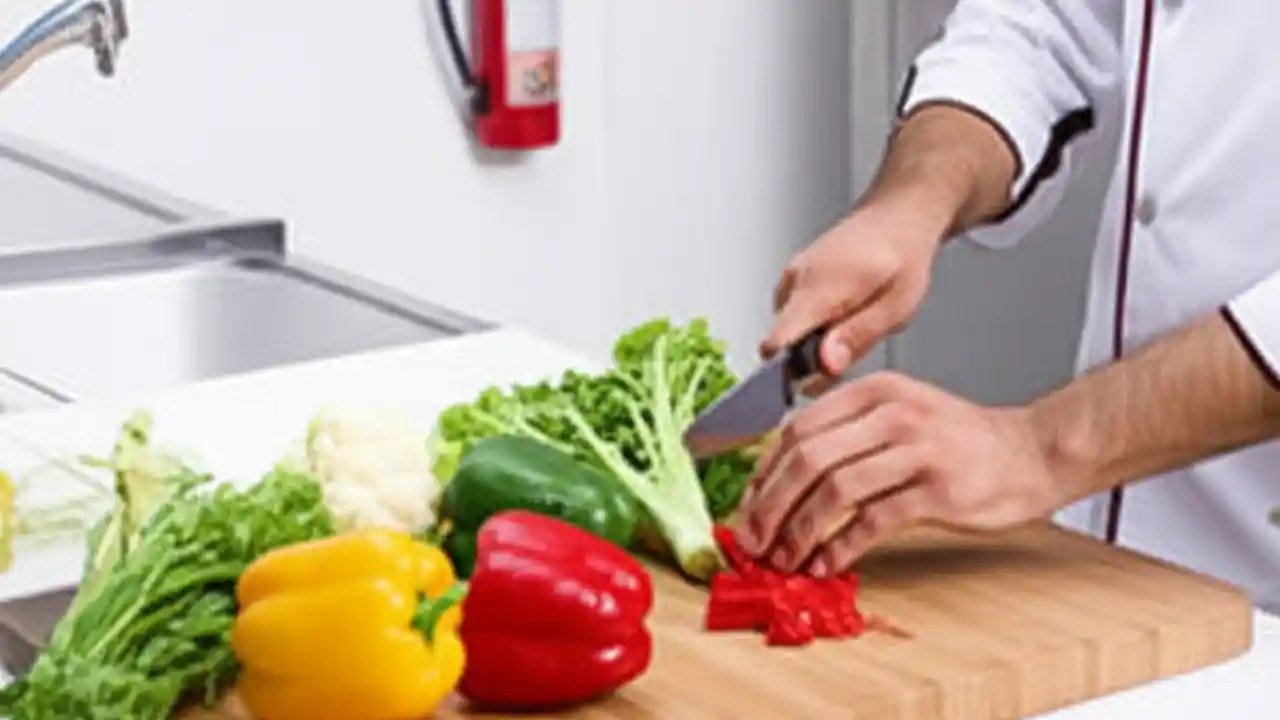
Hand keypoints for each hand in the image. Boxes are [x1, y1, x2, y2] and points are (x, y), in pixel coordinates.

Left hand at [734, 372, 1076, 576]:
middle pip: (808, 458)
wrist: (1031, 452)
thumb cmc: (959, 441)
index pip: (797, 427)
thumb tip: (780, 475)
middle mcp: (892, 414)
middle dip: (770, 504)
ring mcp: (917, 450)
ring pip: (835, 490)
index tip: (746, 504)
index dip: (763, 471)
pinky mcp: (938, 491)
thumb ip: (845, 434)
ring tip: (783, 558)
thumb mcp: (898, 415)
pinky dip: (841, 547)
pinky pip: (873, 521)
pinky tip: (825, 563)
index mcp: (873, 392)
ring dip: (799, 531)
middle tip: (752, 538)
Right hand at [761, 188, 953, 381]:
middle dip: (811, 360)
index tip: (808, 384)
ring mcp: (790, 277)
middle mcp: (795, 281)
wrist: (898, 216)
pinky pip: (792, 315)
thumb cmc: (902, 258)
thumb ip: (858, 336)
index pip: (778, 340)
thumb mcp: (896, 305)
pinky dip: (812, 325)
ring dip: (814, 342)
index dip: (786, 371)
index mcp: (819, 288)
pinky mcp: (791, 278)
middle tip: (853, 349)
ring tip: (852, 324)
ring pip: (789, 331)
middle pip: (784, 342)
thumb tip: (825, 365)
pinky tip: (841, 313)